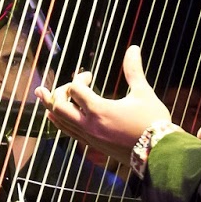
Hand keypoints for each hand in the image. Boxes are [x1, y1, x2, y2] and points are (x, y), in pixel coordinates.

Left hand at [34, 45, 170, 164]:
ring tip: (41, 94)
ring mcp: (89, 137)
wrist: (159, 153)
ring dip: (51, 105)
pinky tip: (53, 115)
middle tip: (65, 84)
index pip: (75, 88)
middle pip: (59, 105)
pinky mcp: (92, 146)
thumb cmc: (153, 122)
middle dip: (58, 91)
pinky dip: (59, 121)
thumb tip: (133, 48)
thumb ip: (134, 70)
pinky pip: (69, 132)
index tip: (90, 76)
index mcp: (99, 110)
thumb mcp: (143, 93)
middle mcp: (89, 124)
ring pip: (60, 120)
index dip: (79, 77)